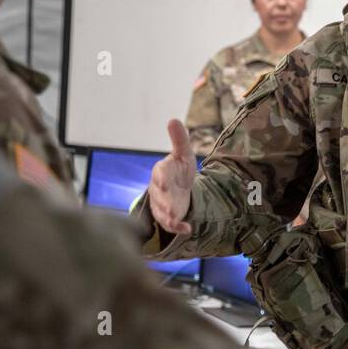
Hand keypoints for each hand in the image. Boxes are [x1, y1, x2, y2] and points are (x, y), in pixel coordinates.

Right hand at [149, 118, 195, 235]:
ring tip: (175, 219)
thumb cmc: (178, 170)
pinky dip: (178, 227)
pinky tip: (188, 229)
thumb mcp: (183, 154)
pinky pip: (171, 224)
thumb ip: (179, 139)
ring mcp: (162, 204)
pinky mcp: (168, 218)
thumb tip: (173, 119)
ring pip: (162, 211)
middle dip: (163, 200)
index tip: (163, 180)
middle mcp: (159, 189)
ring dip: (168, 216)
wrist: (179, 189)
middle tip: (169, 206)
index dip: (160, 177)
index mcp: (162, 172)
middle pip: (160, 195)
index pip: (159, 173)